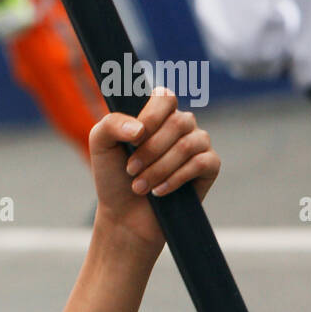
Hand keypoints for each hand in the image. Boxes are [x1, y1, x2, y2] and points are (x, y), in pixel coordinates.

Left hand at [90, 88, 220, 255]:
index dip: (150, 117)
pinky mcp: (209, 166)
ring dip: (159, 168)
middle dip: (149, 151)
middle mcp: (180, 124)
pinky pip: (201, 163)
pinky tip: (158, 191)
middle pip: (177, 123)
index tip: (131, 141)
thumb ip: (111, 124)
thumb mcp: (101, 145)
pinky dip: (175, 179)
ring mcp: (197, 143)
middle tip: (130, 171)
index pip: (165, 97)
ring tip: (139, 186)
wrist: (124, 214)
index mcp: (157, 114)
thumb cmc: (113, 176)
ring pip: (188, 145)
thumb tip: (139, 129)